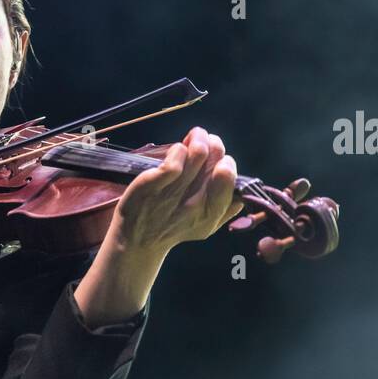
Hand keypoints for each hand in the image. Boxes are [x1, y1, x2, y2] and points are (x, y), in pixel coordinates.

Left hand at [110, 127, 241, 258]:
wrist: (136, 240)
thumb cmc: (171, 228)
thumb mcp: (203, 227)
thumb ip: (225, 211)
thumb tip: (241, 194)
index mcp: (210, 215)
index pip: (229, 180)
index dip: (227, 164)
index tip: (219, 161)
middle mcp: (194, 205)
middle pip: (216, 160)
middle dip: (214, 144)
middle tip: (205, 141)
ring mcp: (172, 194)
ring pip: (198, 153)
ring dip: (198, 138)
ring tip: (194, 137)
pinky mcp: (152, 185)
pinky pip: (175, 158)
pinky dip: (178, 148)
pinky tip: (176, 151)